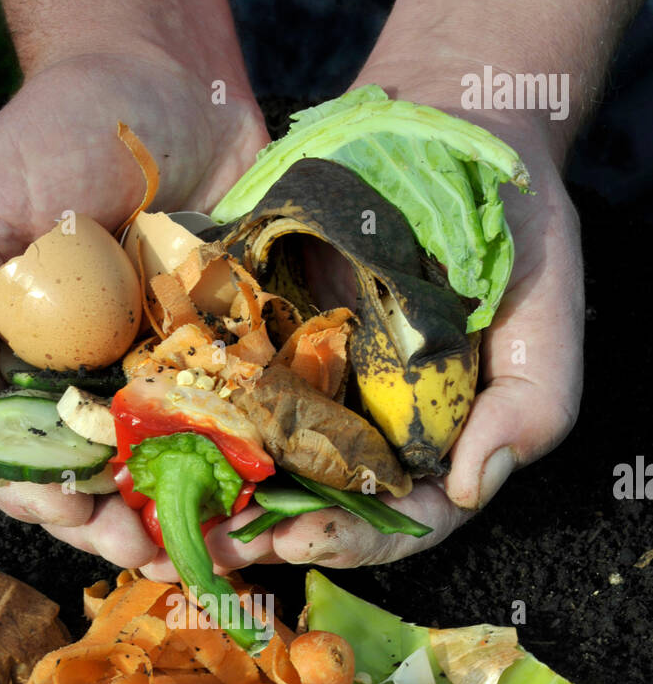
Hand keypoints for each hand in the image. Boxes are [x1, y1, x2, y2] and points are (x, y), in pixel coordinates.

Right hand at [0, 50, 267, 568]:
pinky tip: (258, 503)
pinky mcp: (224, 369)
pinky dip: (244, 478)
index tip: (72, 512)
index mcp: (18, 369)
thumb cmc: (58, 133)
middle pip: (91, 490)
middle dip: (115, 530)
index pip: (16, 462)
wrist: (170, 85)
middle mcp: (86, 390)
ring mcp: (158, 384)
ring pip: (161, 480)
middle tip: (148, 548)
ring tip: (202, 545)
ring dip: (178, 522)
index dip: (39, 498)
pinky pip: (233, 438)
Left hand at [139, 107, 582, 579]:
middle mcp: (363, 436)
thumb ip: (528, 407)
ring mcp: (305, 393)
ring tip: (167, 521)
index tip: (307, 538)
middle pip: (313, 509)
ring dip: (211, 499)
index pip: (398, 521)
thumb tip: (469, 488)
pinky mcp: (256, 346)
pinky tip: (140, 442)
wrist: (448, 134)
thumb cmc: (511, 233)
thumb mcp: (544, 317)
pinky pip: (215, 394)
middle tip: (216, 550)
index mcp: (431, 450)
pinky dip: (180, 423)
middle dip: (263, 536)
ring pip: (256, 467)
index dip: (354, 538)